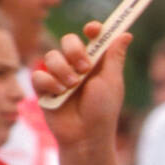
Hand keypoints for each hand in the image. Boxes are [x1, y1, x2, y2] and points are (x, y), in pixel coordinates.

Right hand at [31, 22, 131, 149]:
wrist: (85, 135)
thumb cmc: (102, 110)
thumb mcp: (112, 81)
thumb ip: (114, 57)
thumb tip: (126, 34)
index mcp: (95, 62)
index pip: (91, 37)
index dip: (92, 29)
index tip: (93, 29)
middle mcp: (76, 65)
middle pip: (68, 40)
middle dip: (74, 50)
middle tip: (84, 67)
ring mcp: (58, 75)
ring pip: (51, 56)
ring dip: (63, 70)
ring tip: (72, 87)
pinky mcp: (43, 88)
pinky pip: (38, 74)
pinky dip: (49, 83)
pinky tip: (59, 95)